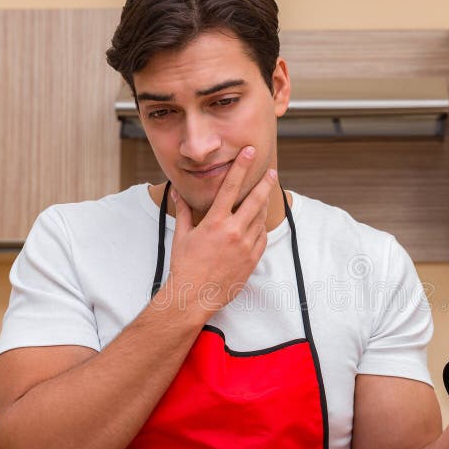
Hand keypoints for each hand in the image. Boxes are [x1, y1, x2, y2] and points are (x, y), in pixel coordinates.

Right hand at [165, 146, 277, 316]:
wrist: (194, 296)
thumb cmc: (185, 266)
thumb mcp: (182, 235)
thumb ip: (184, 211)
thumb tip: (177, 193)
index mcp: (215, 222)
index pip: (231, 186)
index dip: (241, 166)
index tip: (249, 152)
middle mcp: (233, 231)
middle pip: (255, 200)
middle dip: (265, 183)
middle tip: (271, 171)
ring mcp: (245, 246)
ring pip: (260, 218)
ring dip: (262, 205)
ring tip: (264, 195)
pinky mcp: (252, 260)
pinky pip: (261, 237)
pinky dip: (260, 227)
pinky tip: (258, 222)